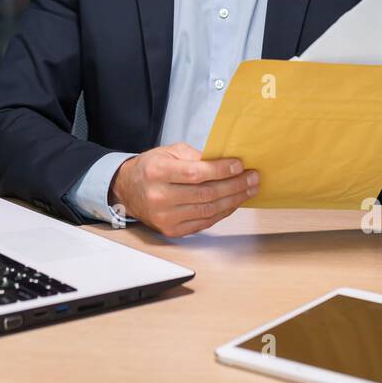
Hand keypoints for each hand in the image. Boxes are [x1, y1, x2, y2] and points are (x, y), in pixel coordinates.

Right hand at [108, 142, 258, 236]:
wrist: (129, 190)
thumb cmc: (152, 168)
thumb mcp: (169, 152)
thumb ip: (195, 156)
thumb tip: (224, 162)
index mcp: (157, 172)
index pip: (195, 173)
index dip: (220, 170)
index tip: (239, 165)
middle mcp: (159, 197)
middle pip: (205, 193)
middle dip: (234, 185)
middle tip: (252, 178)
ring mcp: (165, 217)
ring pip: (208, 210)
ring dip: (233, 200)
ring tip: (249, 189)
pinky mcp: (172, 230)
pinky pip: (204, 222)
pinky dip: (222, 212)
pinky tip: (234, 202)